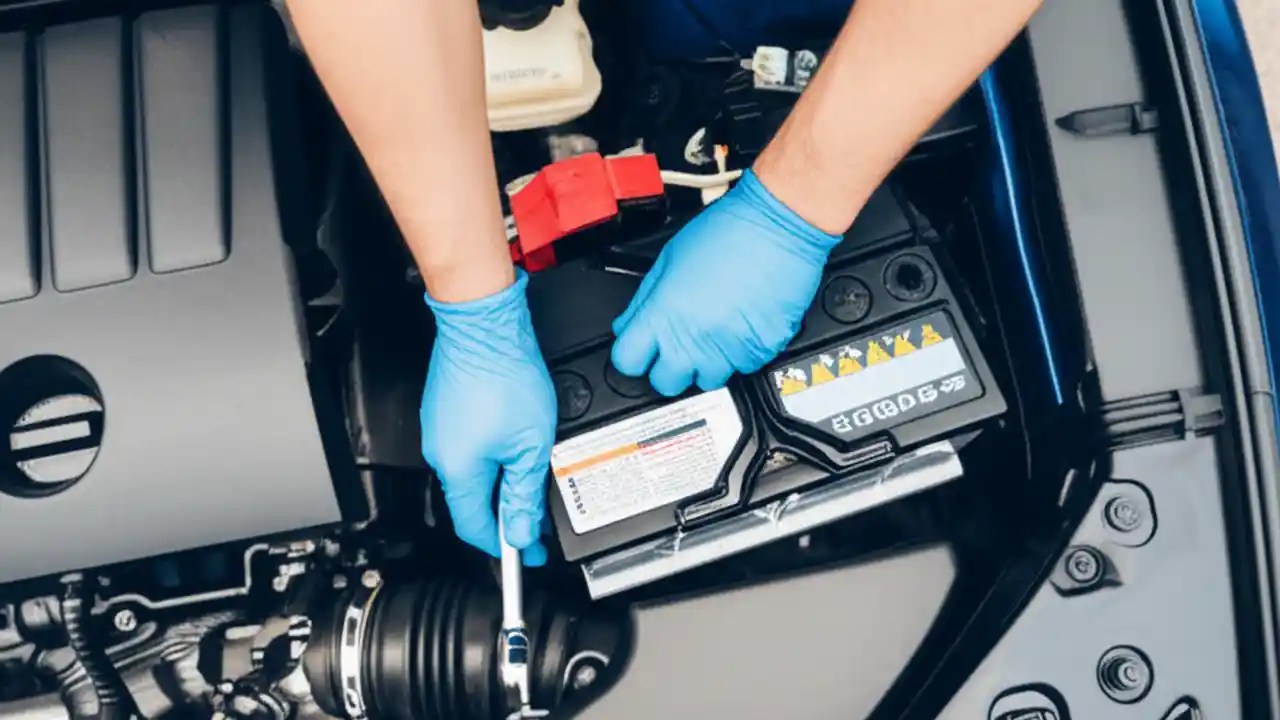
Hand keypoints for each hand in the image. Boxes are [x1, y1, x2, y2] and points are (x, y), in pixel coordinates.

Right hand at [420, 270, 554, 564]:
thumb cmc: (505, 373)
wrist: (484, 324)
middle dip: (505, 515)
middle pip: (472, 502)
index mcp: (458, 471)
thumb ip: (525, 493)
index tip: (529, 555)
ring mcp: (439, 432)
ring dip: (499, 483)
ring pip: (471, 474)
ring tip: (529, 477)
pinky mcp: (445, 412)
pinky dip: (490, 457)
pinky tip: (512, 446)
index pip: (476, 527)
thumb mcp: (530, 444)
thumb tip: (523, 532)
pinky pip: (467, 448)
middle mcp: (440, 454)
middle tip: (536, 521)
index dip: (504, 547)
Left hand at [611, 170, 841, 395]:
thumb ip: (644, 299)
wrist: (779, 226)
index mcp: (664, 315)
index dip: (633, 355)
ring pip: (707, 380)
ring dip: (707, 361)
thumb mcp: (668, 258)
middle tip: (677, 346)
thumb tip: (630, 323)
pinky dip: (740, 352)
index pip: (628, 361)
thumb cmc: (728, 232)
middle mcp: (694, 340)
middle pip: (665, 384)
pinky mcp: (761, 351)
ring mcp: (729, 350)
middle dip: (668, 367)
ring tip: (714, 330)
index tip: (640, 348)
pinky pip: (743, 366)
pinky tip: (739, 324)